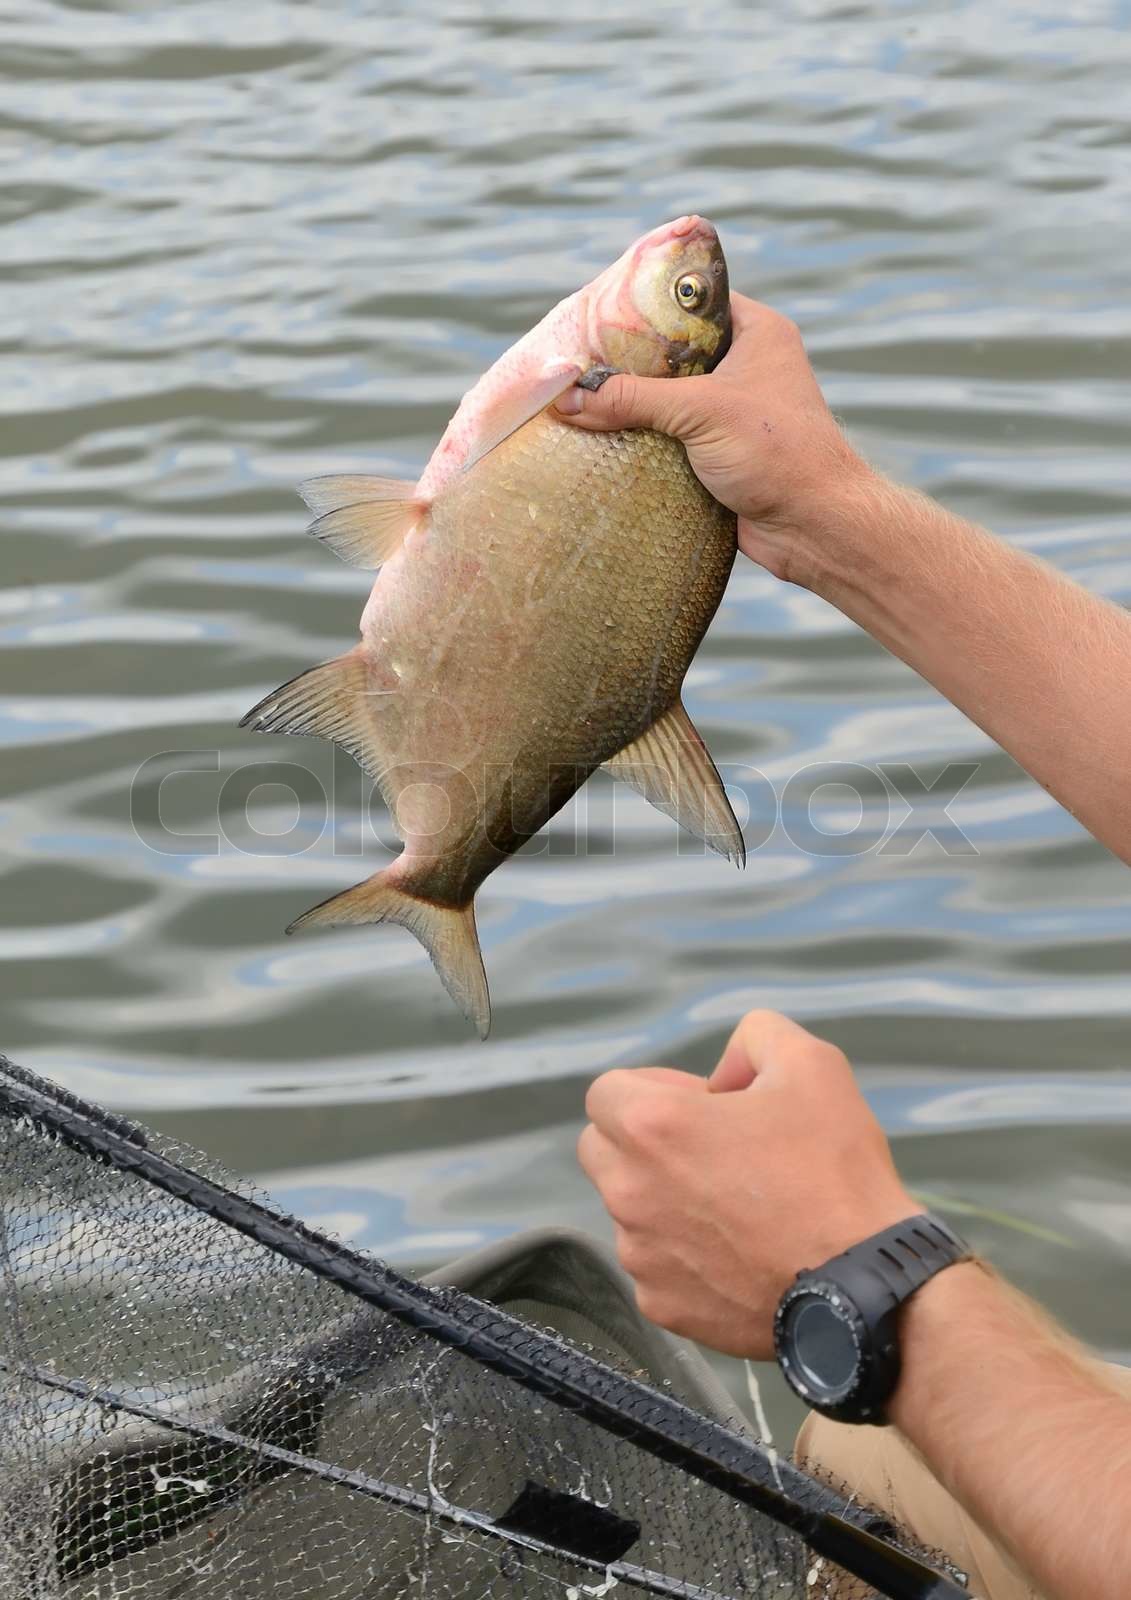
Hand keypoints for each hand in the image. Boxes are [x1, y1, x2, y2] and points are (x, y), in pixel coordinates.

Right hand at [554, 293, 872, 588]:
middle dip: (629, 364)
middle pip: (673, 354)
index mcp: (756, 332)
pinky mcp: (721, 454)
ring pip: (670, 400)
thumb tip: (568, 399)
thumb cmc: (776, 451)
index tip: (599, 313)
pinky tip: (605, 444)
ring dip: (633, 408)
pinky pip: (672, 440)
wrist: (814, 526)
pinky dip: (644, 444)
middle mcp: (747, 367)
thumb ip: (632, 399)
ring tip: (582, 402)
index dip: (646, 306)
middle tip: (580, 363)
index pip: (692, 302)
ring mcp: (734, 413)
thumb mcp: (699, 411)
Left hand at [577, 1010, 916, 1357]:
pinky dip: (681, 1253)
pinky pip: (653, 1264)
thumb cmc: (833, 1170)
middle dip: (642, 1141)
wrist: (863, 1286)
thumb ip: (755, 1037)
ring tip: (733, 1205)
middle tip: (712, 1149)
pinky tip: (736, 1252)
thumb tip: (726, 1071)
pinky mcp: (660, 1305)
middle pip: (602, 1148)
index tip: (703, 1107)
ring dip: (662, 1196)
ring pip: (627, 1209)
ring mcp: (640, 1254)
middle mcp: (628, 1190)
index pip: (606, 1092)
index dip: (655, 1090)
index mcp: (651, 1125)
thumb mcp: (811, 1064)